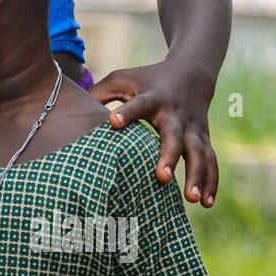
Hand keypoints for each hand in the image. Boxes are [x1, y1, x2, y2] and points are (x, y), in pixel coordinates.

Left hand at [89, 59, 218, 206]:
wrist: (192, 71)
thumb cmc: (146, 80)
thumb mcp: (122, 79)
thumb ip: (97, 93)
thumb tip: (65, 109)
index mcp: (152, 98)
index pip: (139, 104)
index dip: (126, 113)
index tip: (113, 121)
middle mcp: (175, 114)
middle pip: (174, 135)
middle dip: (169, 155)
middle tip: (162, 177)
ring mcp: (193, 128)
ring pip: (199, 152)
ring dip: (197, 175)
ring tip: (191, 199)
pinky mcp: (203, 139)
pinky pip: (210, 161)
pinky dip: (211, 181)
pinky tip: (206, 203)